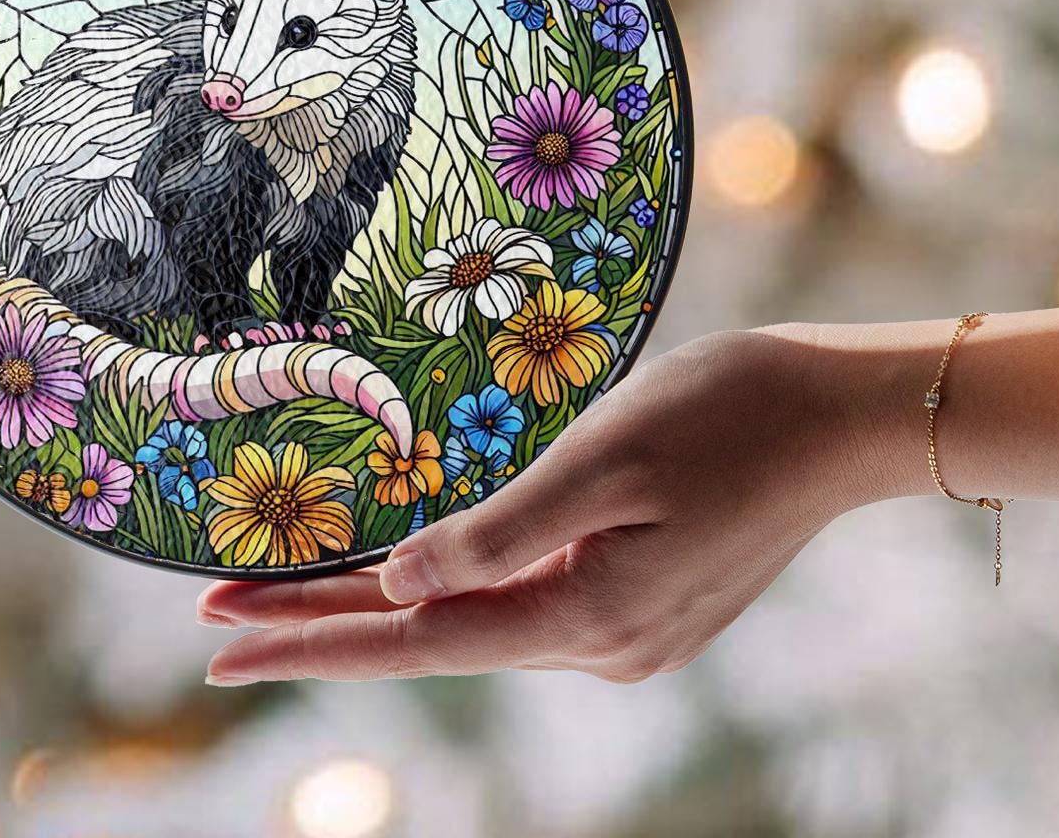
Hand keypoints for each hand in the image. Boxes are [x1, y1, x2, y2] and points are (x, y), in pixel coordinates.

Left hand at [200, 326, 903, 683]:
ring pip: (470, 623)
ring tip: (287, 589)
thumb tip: (396, 588)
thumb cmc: (726, 413)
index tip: (220, 644)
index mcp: (587, 616)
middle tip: (216, 614)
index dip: (310, 640)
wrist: (842, 414)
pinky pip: (519, 603)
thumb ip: (498, 533)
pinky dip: (449, 591)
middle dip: (319, 626)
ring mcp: (627, 631)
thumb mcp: (604, 459)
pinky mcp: (643, 600)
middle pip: (429, 638)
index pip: (413, 639)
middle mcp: (602, 646)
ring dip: (378, 607)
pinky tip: (409, 576)